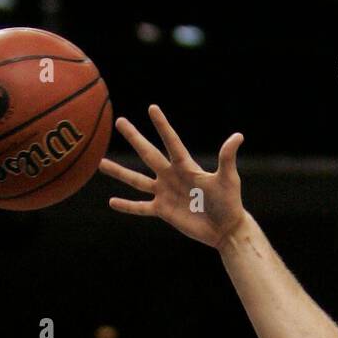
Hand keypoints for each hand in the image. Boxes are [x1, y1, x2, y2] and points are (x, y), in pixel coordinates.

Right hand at [101, 105, 245, 247]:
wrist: (225, 229)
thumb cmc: (229, 202)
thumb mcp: (228, 179)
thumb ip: (227, 158)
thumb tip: (238, 136)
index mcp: (186, 166)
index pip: (171, 142)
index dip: (162, 126)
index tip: (152, 108)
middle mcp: (171, 176)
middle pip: (148, 154)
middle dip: (134, 138)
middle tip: (120, 121)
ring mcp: (165, 193)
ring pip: (136, 180)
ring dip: (119, 172)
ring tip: (100, 162)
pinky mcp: (162, 211)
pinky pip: (141, 207)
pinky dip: (127, 206)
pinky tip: (111, 201)